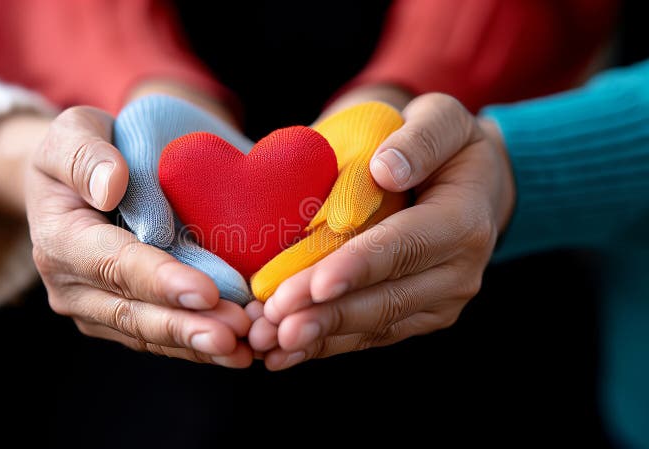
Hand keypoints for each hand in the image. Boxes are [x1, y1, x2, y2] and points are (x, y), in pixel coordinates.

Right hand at [26, 106, 252, 366]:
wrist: (78, 182)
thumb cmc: (83, 151)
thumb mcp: (74, 131)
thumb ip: (85, 155)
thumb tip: (111, 187)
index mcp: (60, 239)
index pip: (113, 264)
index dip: (160, 280)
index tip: (206, 291)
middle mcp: (70, 286)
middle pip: (133, 313)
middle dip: (186, 327)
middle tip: (236, 335)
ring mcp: (94, 309)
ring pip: (148, 336)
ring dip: (197, 345)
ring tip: (244, 349)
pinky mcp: (119, 320)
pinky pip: (158, 340)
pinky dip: (197, 348)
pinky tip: (237, 352)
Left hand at [249, 93, 514, 369]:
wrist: (468, 184)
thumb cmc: (444, 146)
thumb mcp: (442, 120)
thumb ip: (421, 139)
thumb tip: (387, 169)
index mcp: (463, 222)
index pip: (405, 247)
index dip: (359, 267)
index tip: (315, 285)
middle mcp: (457, 273)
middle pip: (385, 298)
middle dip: (325, 313)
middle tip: (273, 324)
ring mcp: (437, 302)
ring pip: (372, 325)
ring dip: (318, 337)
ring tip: (268, 342)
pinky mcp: (415, 316)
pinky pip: (368, 335)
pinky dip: (324, 344)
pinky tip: (283, 353)